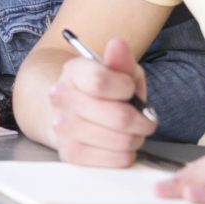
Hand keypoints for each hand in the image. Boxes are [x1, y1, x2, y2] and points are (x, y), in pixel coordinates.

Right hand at [47, 38, 153, 167]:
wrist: (71, 112)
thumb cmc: (103, 91)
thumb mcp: (118, 72)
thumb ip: (121, 61)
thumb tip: (117, 44)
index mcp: (72, 71)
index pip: (100, 82)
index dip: (126, 88)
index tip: (129, 89)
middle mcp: (61, 98)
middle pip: (119, 117)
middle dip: (142, 120)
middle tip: (143, 119)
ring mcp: (62, 128)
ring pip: (121, 140)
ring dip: (135, 138)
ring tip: (131, 131)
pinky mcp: (70, 154)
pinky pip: (115, 159)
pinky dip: (126, 154)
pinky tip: (118, 144)